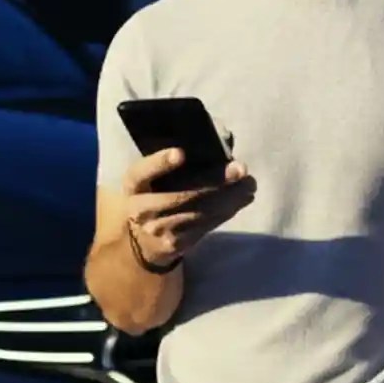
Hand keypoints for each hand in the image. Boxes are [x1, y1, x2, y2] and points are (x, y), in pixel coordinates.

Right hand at [122, 148, 255, 267]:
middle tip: (240, 169)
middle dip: (214, 182)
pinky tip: (242, 199)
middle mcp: (140, 209)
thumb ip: (181, 154)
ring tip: (249, 185)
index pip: (142, 171)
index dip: (160, 162)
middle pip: (180, 196)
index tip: (181, 153)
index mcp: (134, 183)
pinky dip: (227, 211)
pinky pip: (206, 226)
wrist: (141, 239)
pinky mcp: (176, 245)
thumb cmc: (154, 192)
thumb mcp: (154, 174)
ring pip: (198, 213)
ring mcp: (158, 230)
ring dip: (229, 198)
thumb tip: (224, 137)